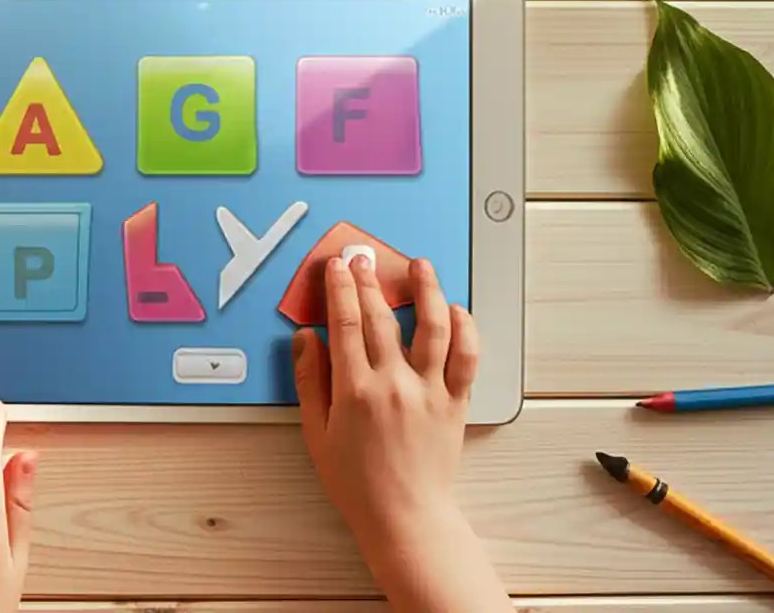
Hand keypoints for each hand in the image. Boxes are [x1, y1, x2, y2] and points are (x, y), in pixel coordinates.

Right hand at [294, 256, 510, 611]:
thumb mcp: (316, 433)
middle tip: (364, 257)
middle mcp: (394, 384)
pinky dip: (464, 328)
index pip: (345, 323)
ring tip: (418, 266)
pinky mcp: (455, 402)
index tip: (337, 268)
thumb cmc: (357, 483)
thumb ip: (309, 381)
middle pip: (381, 317)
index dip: (340, 289)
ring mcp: (429, 390)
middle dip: (370, 280)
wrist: (405, 516)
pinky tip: (455, 310)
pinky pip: (466, 356)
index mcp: (355, 390)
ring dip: (425, 290)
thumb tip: (306, 338)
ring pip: (432, 326)